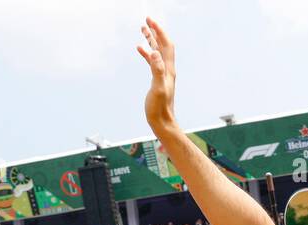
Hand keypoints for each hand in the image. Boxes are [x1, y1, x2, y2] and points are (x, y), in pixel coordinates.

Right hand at [136, 17, 176, 132]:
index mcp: (168, 69)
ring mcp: (162, 74)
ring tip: (143, 29)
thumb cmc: (159, 108)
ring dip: (151, 40)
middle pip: (163, 45)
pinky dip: (146, 53)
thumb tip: (155, 53)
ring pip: (157, 52)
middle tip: (147, 20)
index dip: (159, 32)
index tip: (150, 21)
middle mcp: (167, 70)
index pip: (166, 45)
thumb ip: (157, 70)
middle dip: (155, 32)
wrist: (162, 122)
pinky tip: (140, 48)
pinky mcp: (156, 79)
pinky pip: (152, 61)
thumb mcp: (158, 88)